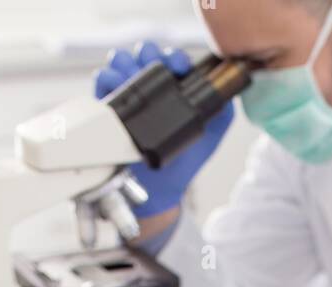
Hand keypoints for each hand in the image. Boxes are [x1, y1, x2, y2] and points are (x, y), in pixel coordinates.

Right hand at [95, 40, 233, 215]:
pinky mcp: (110, 107)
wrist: (162, 189)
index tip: (181, 69)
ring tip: (133, 75)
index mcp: (173, 87)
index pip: (172, 59)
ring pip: (121, 60)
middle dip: (150, 54)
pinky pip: (102, 80)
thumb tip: (229, 92)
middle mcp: (150, 87)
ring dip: (126, 62)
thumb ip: (223, 111)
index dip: (176, 58)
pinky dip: (107, 77)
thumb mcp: (211, 134)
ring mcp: (128, 94)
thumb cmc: (186, 161)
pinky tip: (116, 84)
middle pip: (145, 53)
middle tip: (156, 68)